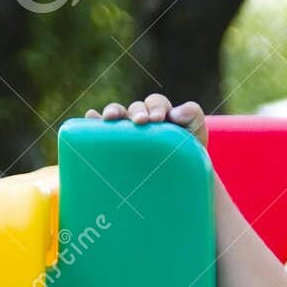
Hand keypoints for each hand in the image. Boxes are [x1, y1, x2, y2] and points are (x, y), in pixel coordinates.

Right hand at [84, 92, 207, 146]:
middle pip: (136, 107)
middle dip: (137, 111)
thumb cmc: (189, 155)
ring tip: (110, 118)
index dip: (155, 107)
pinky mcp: (116, 146)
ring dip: (114, 111)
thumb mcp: (196, 133)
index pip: (156, 103)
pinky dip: (94, 121)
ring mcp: (128, 133)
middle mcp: (142, 120)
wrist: (183, 183)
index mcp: (161, 114)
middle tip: (141, 122)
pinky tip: (90, 118)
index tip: (158, 119)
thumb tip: (176, 111)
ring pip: (119, 115)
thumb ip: (193, 115)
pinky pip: (102, 129)